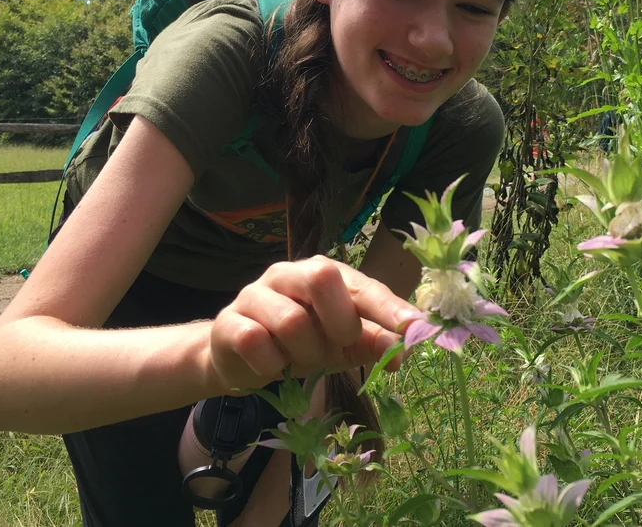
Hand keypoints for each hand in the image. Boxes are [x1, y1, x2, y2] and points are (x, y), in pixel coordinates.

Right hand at [207, 255, 422, 391]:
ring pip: (290, 320)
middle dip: (339, 320)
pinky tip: (272, 367)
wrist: (238, 358)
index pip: (360, 284)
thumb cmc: (300, 344)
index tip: (412, 327)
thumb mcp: (342, 344)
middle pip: (321, 278)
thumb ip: (373, 342)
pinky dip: (272, 365)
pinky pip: (255, 343)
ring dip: (304, 353)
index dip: (387, 306)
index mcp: (322, 274)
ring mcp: (255, 295)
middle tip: (340, 343)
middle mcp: (288, 274)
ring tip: (300, 361)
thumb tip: (406, 349)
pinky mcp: (229, 323)